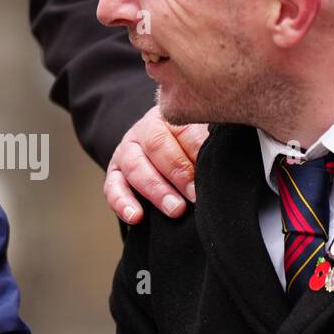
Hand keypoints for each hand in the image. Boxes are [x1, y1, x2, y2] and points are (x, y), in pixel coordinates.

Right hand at [105, 105, 207, 223]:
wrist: (162, 150)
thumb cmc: (190, 146)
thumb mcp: (202, 137)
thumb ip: (208, 145)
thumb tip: (221, 164)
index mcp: (171, 116)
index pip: (184, 131)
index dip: (197, 153)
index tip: (209, 175)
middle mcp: (144, 130)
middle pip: (156, 146)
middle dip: (178, 173)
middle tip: (194, 196)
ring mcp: (126, 151)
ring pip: (135, 167)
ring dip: (156, 190)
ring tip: (175, 210)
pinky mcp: (114, 173)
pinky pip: (113, 187)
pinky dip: (122, 203)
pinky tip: (136, 217)